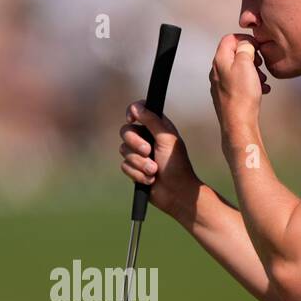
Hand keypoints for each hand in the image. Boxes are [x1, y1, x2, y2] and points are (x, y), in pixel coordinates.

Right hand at [117, 102, 200, 220]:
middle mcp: (146, 138)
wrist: (176, 193)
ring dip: (140, 163)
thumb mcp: (166, 138)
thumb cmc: (176, 165)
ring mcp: (139, 154)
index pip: (138, 111)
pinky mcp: (134, 169)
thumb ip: (151, 120)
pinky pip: (125, 166)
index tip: (131, 119)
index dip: (132, 113)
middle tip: (149, 151)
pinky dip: (138, 174)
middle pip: (126, 131)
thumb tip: (135, 107)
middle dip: (135, 144)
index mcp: (157, 127)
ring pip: (124, 150)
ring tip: (154, 171)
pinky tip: (151, 180)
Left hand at [209, 33, 269, 136]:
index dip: (244, 39)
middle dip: (250, 57)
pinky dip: (252, 83)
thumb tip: (245, 44)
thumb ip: (244, 48)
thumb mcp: (246, 64)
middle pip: (234, 54)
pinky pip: (241, 83)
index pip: (229, 39)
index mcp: (219, 61)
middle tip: (259, 63)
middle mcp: (217, 72)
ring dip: (253, 71)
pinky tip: (261, 89)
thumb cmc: (241, 96)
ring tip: (261, 78)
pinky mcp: (227, 96)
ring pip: (239, 69)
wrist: (239, 123)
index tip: (256, 46)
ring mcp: (221, 85)